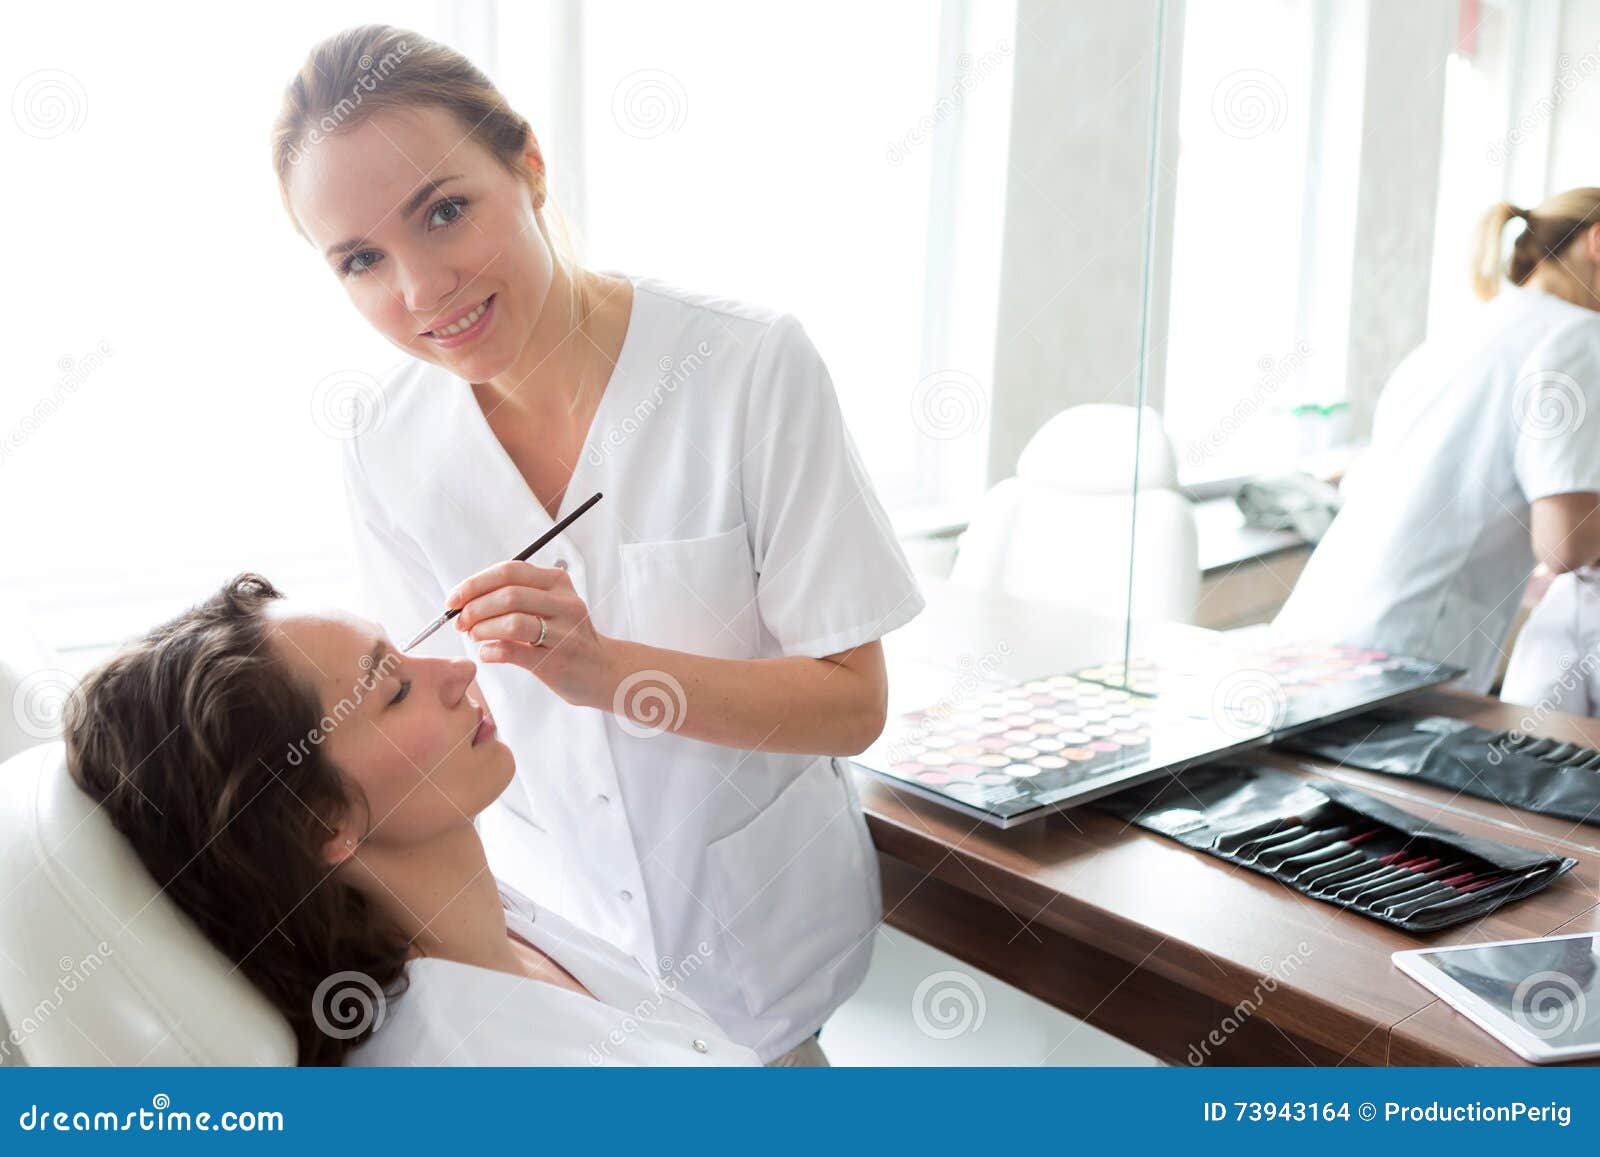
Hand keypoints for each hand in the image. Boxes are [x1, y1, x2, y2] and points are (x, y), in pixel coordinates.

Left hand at [447, 561, 617, 707]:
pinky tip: (487, 653)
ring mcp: (562, 632)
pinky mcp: (556, 660)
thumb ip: (516, 595)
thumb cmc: (566, 636)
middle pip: (508, 594)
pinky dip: (491, 651)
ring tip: (475, 636)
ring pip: (511, 622)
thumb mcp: (551, 604)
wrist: (602, 670)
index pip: (509, 571)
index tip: (454, 599)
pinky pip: (513, 651)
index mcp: (558, 582)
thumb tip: (466, 598)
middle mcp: (564, 603)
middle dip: (474, 607)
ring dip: (482, 629)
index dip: (475, 583)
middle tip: (460, 622)